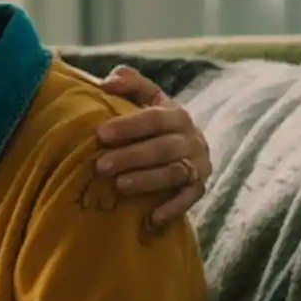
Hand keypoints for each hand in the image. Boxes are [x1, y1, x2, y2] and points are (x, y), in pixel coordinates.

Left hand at [96, 65, 211, 227]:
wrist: (184, 146)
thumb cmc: (151, 121)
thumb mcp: (144, 97)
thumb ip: (128, 82)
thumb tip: (106, 83)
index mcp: (176, 114)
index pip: (154, 118)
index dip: (128, 126)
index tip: (100, 134)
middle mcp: (192, 138)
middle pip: (163, 148)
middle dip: (131, 157)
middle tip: (100, 166)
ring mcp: (198, 164)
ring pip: (175, 173)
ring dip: (147, 181)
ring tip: (119, 186)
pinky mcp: (200, 187)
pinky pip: (190, 199)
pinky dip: (172, 208)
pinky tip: (151, 218)